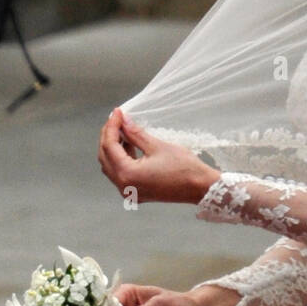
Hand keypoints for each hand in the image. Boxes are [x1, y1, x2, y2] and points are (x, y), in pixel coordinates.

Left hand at [98, 107, 219, 204]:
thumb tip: (124, 121)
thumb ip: (136, 134)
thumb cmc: (184, 168)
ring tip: (123, 131)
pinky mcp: (137, 192)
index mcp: (127, 174)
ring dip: (114, 148)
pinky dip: (121, 159)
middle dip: (109, 136)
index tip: (117, 113)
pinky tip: (130, 146)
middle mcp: (123, 186)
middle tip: (117, 120)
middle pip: (105, 157)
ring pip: (111, 166)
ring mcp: (129, 191)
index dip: (112, 127)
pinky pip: (120, 173)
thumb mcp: (158, 147)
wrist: (201, 187)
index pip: (110, 146)